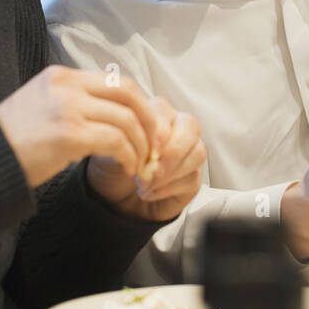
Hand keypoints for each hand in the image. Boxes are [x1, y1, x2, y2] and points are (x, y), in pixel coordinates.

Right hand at [0, 65, 158, 188]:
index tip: (146, 127)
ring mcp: (68, 108)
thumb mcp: (41, 105)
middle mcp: (66, 86)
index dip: (139, 104)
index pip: (116, 81)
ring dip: (141, 145)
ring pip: (126, 120)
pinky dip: (129, 156)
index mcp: (61, 76)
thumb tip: (109, 113)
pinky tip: (127, 168)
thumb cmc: (11, 141)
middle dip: (148, 121)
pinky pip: (116, 141)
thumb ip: (73, 102)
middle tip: (153, 145)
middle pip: (128, 94)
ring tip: (139, 164)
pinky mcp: (69, 134)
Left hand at [86, 96, 206, 221]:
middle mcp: (177, 128)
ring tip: (145, 184)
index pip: (165, 109)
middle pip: (191, 126)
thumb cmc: (113, 168)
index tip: (145, 150)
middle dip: (172, 150)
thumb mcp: (111, 150)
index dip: (158, 130)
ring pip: (197, 152)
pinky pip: (192, 178)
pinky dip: (167, 189)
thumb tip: (141, 147)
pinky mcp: (193, 177)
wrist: (115, 198)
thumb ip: (125, 141)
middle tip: (152, 170)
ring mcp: (189, 152)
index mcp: (155, 114)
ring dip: (170, 172)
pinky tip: (149, 193)